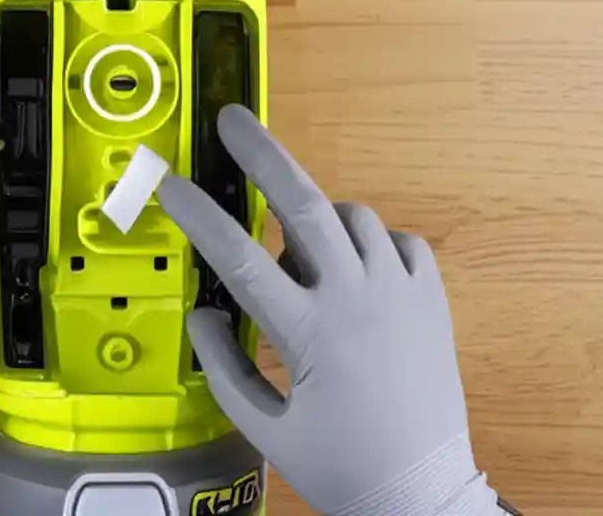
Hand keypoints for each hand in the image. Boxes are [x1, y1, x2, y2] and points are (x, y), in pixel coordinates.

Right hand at [159, 106, 502, 515]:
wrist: (423, 491)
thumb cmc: (343, 466)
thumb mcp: (266, 428)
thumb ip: (224, 367)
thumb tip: (202, 315)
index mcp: (311, 333)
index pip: (239, 256)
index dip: (197, 214)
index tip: (169, 184)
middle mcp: (359, 300)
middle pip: (305, 204)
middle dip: (263, 155)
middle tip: (234, 123)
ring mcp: (402, 293)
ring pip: (354, 217)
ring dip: (317, 219)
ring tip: (298, 255)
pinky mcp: (433, 300)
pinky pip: (400, 241)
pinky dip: (371, 243)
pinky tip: (354, 273)